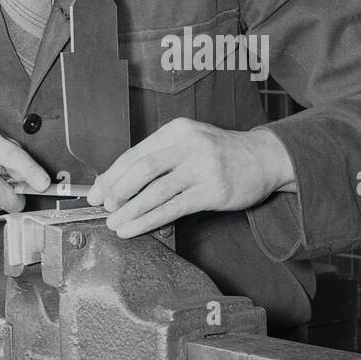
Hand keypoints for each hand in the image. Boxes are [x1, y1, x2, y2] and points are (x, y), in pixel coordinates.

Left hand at [86, 119, 296, 238]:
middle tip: (104, 208)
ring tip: (115, 224)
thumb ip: (160, 156)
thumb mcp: (190, 142)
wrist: (263, 158)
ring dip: (131, 210)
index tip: (96, 193)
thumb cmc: (221, 153)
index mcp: (177, 130)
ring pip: (156, 191)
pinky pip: (173, 208)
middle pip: (142, 169)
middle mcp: (188, 145)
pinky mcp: (212, 191)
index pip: (135, 153)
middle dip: (117, 191)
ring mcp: (202, 168)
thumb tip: (121, 182)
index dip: (112, 175)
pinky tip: (136, 229)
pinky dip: (149, 220)